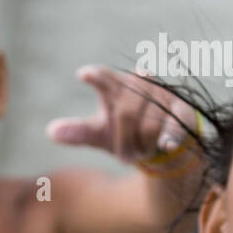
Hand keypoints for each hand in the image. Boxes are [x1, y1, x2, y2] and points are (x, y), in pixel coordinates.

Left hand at [47, 65, 198, 166]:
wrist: (161, 145)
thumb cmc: (125, 134)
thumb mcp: (100, 134)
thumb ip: (79, 131)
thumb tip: (50, 131)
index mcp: (116, 87)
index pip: (105, 80)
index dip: (97, 77)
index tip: (83, 74)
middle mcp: (140, 84)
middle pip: (126, 114)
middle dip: (124, 142)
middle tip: (125, 158)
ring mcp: (163, 95)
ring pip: (148, 125)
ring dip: (142, 147)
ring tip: (142, 152)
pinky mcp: (182, 109)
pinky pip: (173, 124)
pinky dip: (169, 136)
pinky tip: (165, 145)